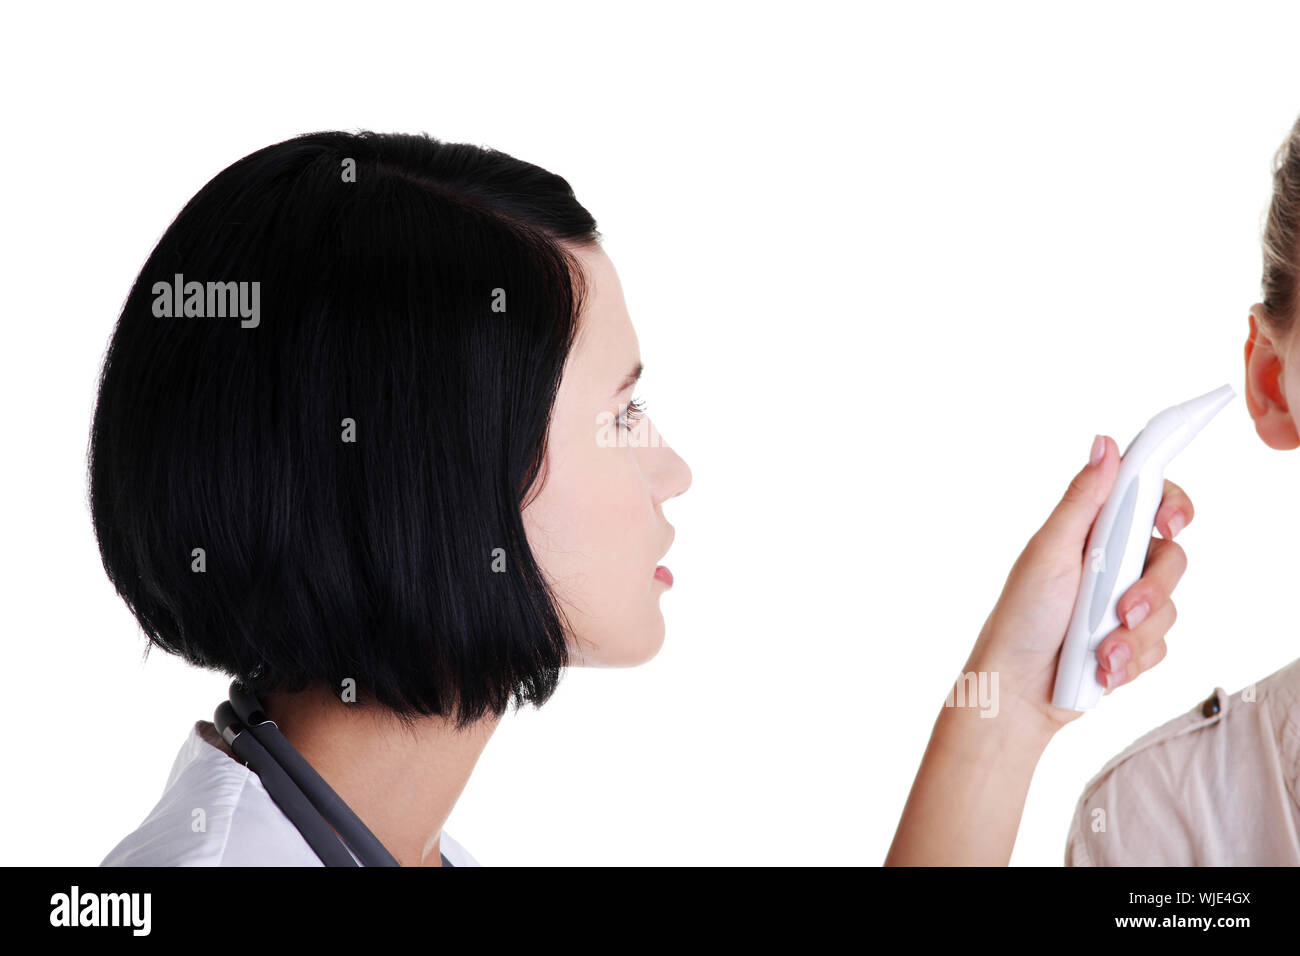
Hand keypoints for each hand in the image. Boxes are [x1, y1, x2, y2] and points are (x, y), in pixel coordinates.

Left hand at [965, 434, 1192, 735]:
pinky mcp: (1132, 643)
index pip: (1149, 501)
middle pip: (1171, 557)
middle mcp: (1112, 564)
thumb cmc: (1021, 617)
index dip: (1172, 505)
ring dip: (1136, 634)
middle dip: (1152, 588)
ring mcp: (1123, 604)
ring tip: (1100, 653)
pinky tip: (1103, 670)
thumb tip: (1104, 443)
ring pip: (1170, 606)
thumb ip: (1084, 501)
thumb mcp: (1050, 552)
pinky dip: (1133, 659)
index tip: (1171, 523)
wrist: (1018, 692)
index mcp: (1092, 532)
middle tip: (1123, 609)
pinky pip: (1161, 645)